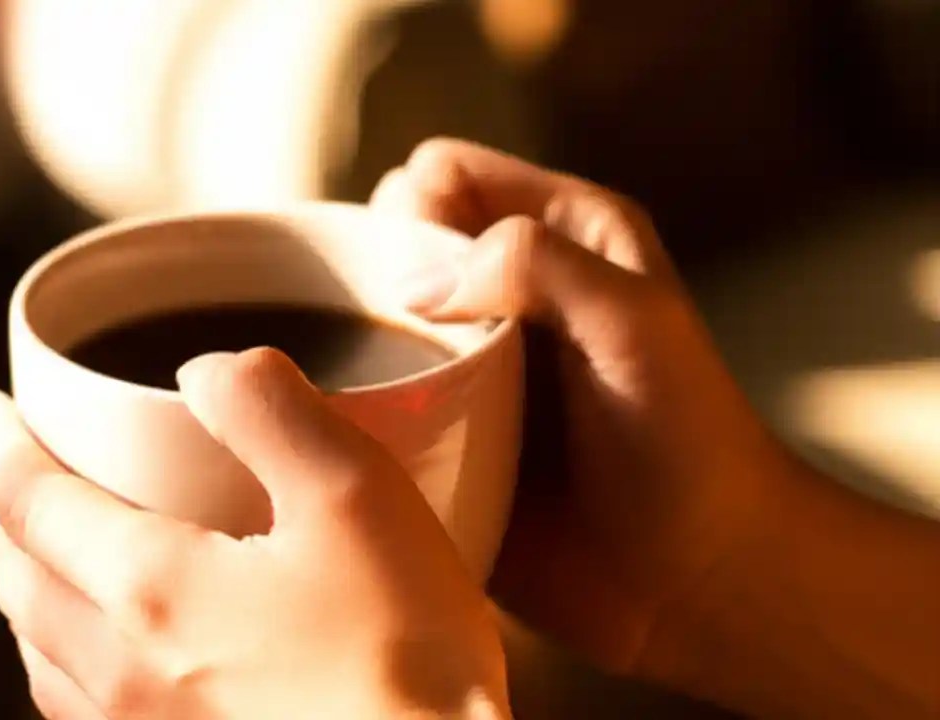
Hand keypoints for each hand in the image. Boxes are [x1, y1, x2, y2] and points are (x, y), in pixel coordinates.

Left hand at [0, 349, 510, 719]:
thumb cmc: (409, 661)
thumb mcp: (354, 496)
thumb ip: (271, 412)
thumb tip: (206, 372)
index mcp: (154, 591)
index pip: (33, 502)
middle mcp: (125, 671)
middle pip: (20, 579)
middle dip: (2, 513)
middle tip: (5, 470)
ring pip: (39, 651)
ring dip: (24, 585)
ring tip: (37, 551)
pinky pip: (79, 707)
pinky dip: (60, 655)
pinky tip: (99, 654)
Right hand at [372, 139, 939, 719]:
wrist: (694, 576)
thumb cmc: (688, 441)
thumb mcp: (634, 319)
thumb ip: (535, 262)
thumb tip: (416, 286)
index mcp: (558, 231)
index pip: (438, 175)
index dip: (412, 212)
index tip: (425, 288)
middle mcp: (506, 288)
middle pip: (390, 244)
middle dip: (368, 280)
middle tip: (395, 347)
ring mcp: (469, 363)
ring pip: (369, 323)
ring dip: (352, 350)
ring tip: (373, 396)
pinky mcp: (444, 432)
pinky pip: (369, 402)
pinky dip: (355, 410)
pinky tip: (360, 436)